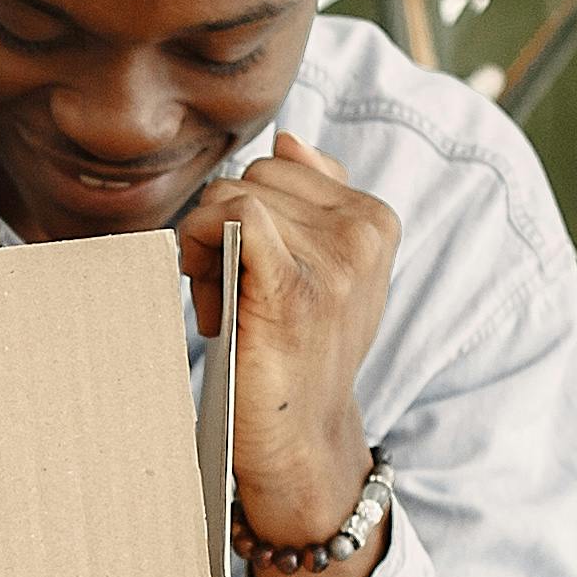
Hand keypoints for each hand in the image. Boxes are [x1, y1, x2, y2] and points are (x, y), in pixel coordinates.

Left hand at [174, 134, 401, 576]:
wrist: (299, 437)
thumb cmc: (294, 351)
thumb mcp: (320, 268)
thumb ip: (313, 200)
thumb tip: (289, 139)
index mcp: (375, 218)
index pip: (280, 164)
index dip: (246, 208)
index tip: (244, 265)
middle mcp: (363, 231)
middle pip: (253, 175)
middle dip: (223, 224)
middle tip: (225, 289)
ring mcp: (335, 258)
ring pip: (232, 196)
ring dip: (206, 243)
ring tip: (220, 301)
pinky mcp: (293, 287)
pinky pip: (231, 216)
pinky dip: (201, 241)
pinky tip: (205, 290)